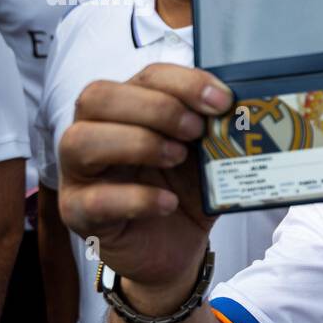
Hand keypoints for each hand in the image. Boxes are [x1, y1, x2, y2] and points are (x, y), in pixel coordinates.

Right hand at [58, 64, 230, 309]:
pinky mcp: (79, 213)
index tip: (221, 101)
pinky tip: (168, 203)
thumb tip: (243, 109)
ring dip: (137, 143)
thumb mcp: (204, 155)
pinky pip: (94, 200)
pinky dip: (136, 198)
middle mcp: (94, 133)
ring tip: (177, 158)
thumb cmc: (184, 191)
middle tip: (195, 131)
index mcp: (127, 109)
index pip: (143, 76)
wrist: (178, 246)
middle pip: (98, 97)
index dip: (182, 82)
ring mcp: (79, 173)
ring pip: (80, 140)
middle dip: (155, 108)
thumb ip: (214, 130)